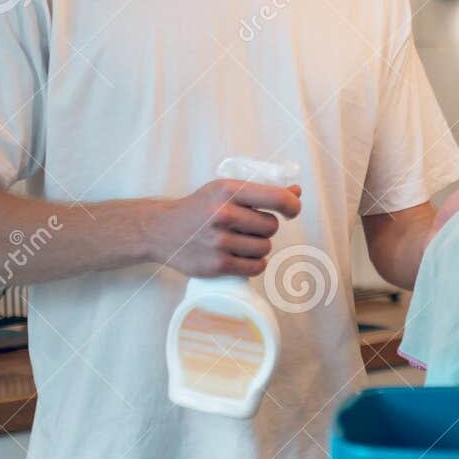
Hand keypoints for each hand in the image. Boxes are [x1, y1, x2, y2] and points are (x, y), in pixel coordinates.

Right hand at [149, 179, 301, 277]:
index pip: (276, 198)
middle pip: (271, 227)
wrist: (161, 230)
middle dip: (265, 228)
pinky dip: (254, 264)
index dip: (292, 205)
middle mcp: (223, 215)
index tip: (292, 210)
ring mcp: (219, 241)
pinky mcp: (216, 265)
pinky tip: (242, 257)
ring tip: (241, 241)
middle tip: (248, 227)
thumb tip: (296, 192)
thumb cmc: (199, 208)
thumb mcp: (225, 190)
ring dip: (259, 246)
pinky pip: (255, 267)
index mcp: (228, 190)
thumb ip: (261, 191)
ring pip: (265, 248)